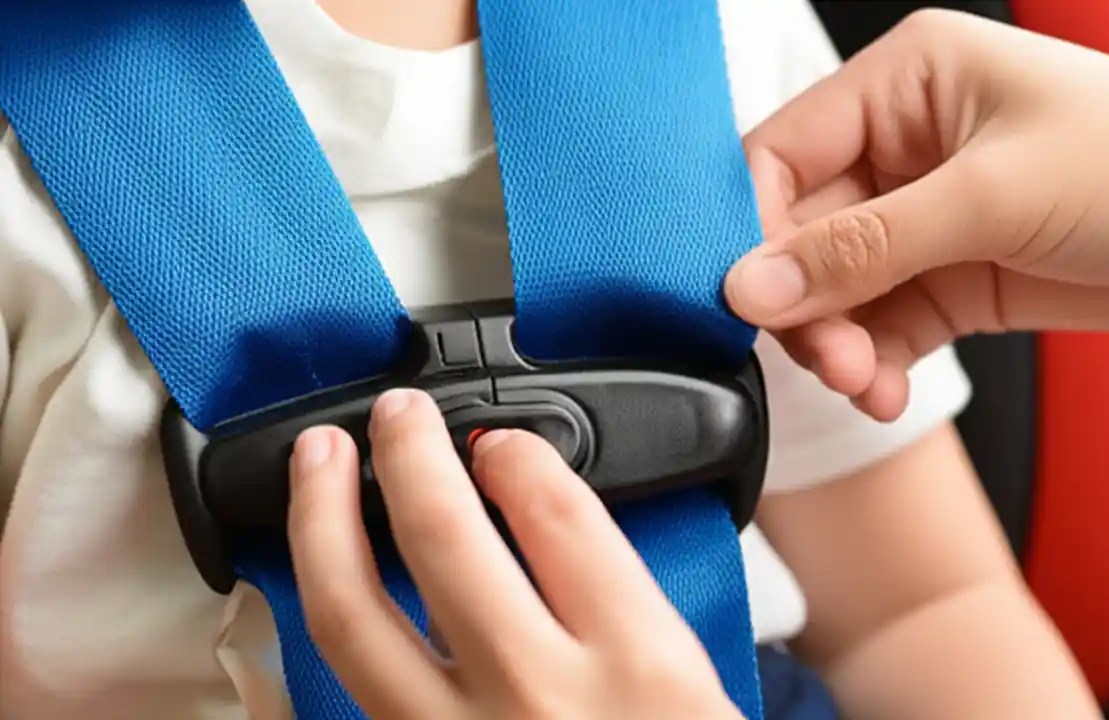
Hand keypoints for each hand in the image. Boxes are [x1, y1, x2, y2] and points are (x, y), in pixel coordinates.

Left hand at [285, 389, 743, 719]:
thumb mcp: (689, 684)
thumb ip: (619, 597)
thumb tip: (541, 508)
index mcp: (636, 664)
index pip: (556, 513)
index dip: (518, 454)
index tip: (501, 442)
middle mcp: (539, 695)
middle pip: (442, 537)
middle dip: (408, 453)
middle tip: (398, 418)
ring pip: (354, 613)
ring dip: (322, 519)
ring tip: (320, 462)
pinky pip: (342, 690)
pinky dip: (320, 618)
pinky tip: (319, 574)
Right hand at [724, 9, 1108, 420]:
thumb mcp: (992, 198)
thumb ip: (861, 248)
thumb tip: (752, 283)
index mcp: (907, 79)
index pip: (784, 152)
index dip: (756, 230)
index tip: (751, 300)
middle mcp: (907, 143)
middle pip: (804, 232)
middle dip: (809, 305)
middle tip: (828, 357)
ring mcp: (929, 214)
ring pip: (839, 289)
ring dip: (840, 343)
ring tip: (866, 379)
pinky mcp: (954, 274)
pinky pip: (883, 324)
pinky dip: (876, 363)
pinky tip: (888, 388)